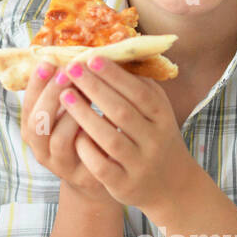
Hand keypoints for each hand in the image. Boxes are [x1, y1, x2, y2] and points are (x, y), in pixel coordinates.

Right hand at [19, 58, 117, 200]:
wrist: (101, 172)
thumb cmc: (86, 133)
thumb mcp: (72, 111)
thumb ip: (68, 90)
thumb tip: (74, 53)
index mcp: (33, 127)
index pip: (28, 103)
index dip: (35, 84)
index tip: (48, 62)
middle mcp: (40, 147)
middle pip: (36, 121)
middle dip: (49, 94)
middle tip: (66, 74)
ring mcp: (58, 163)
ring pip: (55, 138)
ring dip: (69, 112)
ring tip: (82, 92)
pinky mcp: (79, 173)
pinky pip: (81, 152)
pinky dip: (88, 132)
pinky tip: (99, 115)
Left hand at [57, 56, 200, 215]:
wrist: (171, 184)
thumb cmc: (155, 136)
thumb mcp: (157, 111)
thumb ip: (139, 85)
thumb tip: (113, 52)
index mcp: (162, 117)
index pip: (139, 93)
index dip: (115, 76)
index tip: (92, 58)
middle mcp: (154, 140)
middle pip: (122, 112)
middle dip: (95, 89)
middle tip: (72, 69)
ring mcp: (139, 164)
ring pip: (110, 139)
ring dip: (86, 116)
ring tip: (65, 95)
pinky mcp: (124, 184)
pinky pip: (102, 166)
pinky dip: (87, 150)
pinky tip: (72, 134)